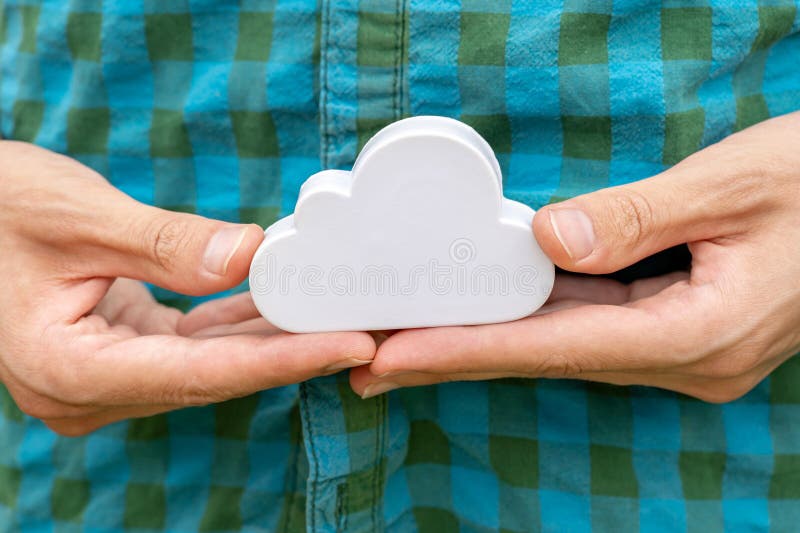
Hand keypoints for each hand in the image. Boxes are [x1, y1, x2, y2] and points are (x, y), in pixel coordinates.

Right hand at [0, 142, 374, 435]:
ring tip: (339, 312)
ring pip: (209, 361)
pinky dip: (237, 321)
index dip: (281, 361)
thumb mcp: (78, 215)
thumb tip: (253, 253)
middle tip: (364, 329)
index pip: (201, 374)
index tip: (348, 346)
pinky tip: (283, 300)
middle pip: (214, 374)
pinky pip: (193, 342)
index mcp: (67, 370)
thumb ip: (166, 243)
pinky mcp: (120, 354)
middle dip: (291, 351)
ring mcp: (104, 377)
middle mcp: (86, 391)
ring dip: (270, 335)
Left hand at [351, 112, 799, 402]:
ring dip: (484, 343)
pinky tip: (481, 316)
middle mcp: (683, 358)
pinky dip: (528, 323)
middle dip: (456, 358)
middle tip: (371, 361)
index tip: (396, 354)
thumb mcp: (734, 185)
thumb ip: (638, 217)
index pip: (556, 347)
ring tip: (406, 343)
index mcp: (698, 334)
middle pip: (545, 358)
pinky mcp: (675, 328)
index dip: (469, 350)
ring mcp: (679, 350)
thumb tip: (549, 238)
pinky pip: (587, 327)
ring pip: (560, 348)